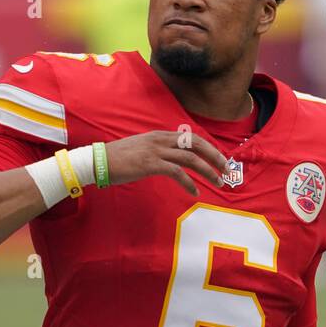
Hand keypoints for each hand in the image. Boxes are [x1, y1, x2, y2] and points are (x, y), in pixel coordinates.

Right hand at [105, 130, 229, 196]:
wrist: (99, 161)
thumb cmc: (119, 159)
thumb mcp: (142, 149)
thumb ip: (158, 151)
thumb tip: (171, 159)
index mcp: (160, 135)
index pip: (191, 137)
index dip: (208, 147)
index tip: (219, 158)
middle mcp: (161, 140)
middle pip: (196, 144)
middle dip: (215, 155)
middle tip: (226, 168)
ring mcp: (156, 151)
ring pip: (191, 158)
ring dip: (208, 171)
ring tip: (217, 181)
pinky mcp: (151, 164)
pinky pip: (177, 172)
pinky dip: (189, 182)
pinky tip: (195, 191)